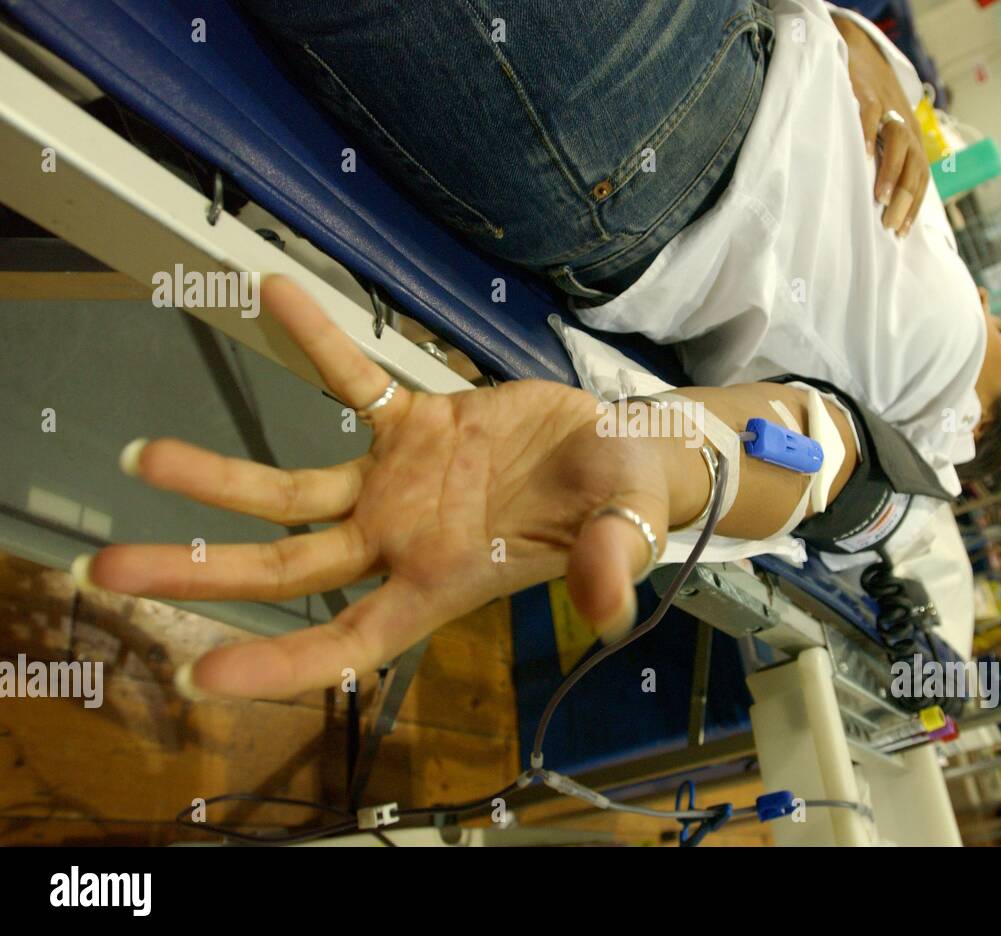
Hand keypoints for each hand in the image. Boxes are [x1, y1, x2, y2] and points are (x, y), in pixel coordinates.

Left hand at [84, 276, 672, 699]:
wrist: (623, 455)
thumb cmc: (625, 506)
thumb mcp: (623, 532)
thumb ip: (606, 563)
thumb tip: (605, 604)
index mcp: (443, 583)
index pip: (351, 639)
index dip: (282, 662)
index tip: (203, 671)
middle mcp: (401, 543)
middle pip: (285, 568)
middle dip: (200, 571)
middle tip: (106, 568)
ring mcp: (397, 485)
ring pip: (292, 490)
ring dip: (220, 476)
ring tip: (143, 455)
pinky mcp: (412, 426)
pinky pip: (354, 380)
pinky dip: (318, 340)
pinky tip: (274, 291)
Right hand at [836, 17, 929, 236]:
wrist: (862, 51)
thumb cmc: (872, 102)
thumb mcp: (887, 132)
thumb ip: (888, 161)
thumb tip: (883, 203)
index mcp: (913, 139)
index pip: (920, 178)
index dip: (914, 206)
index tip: (902, 233)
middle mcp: (906, 125)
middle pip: (913, 166)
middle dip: (904, 199)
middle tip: (890, 227)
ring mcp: (887, 108)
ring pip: (897, 144)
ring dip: (890, 173)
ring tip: (879, 200)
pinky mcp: (866, 93)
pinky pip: (869, 117)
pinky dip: (867, 136)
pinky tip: (861, 159)